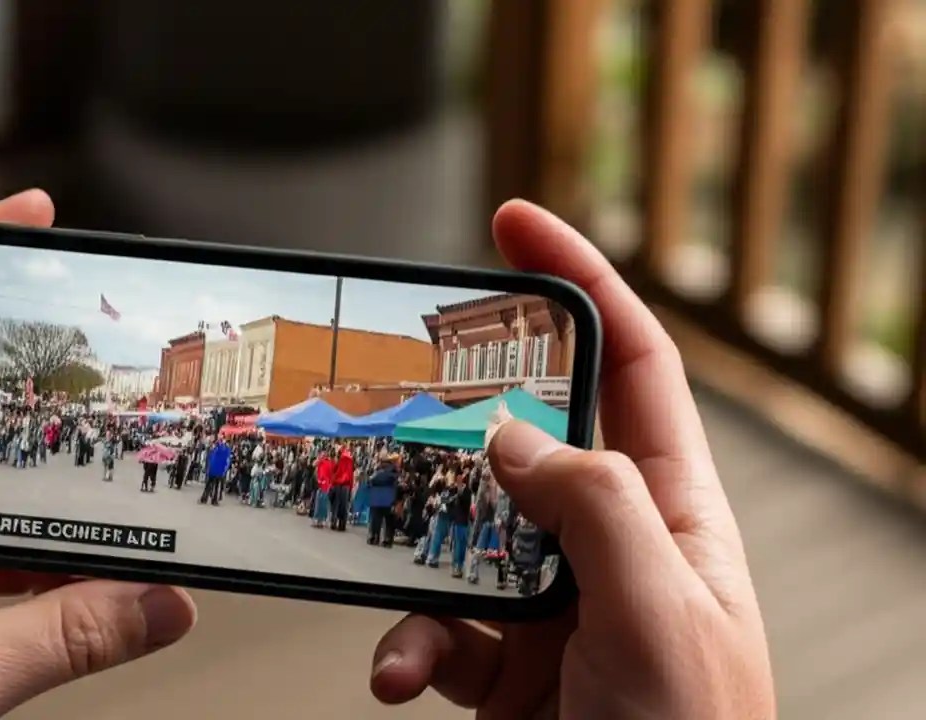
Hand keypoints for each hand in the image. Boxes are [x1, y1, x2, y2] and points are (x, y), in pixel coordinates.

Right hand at [369, 201, 773, 718]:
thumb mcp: (660, 614)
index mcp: (669, 511)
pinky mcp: (501, 659)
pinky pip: (431, 624)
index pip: (628, 365)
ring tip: (399, 593)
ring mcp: (547, 601)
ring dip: (410, 564)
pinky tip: (400, 670)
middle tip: (398, 406)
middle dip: (456, 427)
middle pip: (519, 440)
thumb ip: (593, 507)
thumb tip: (514, 434)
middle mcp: (605, 544)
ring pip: (455, 536)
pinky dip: (403, 644)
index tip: (516, 226)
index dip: (578, 283)